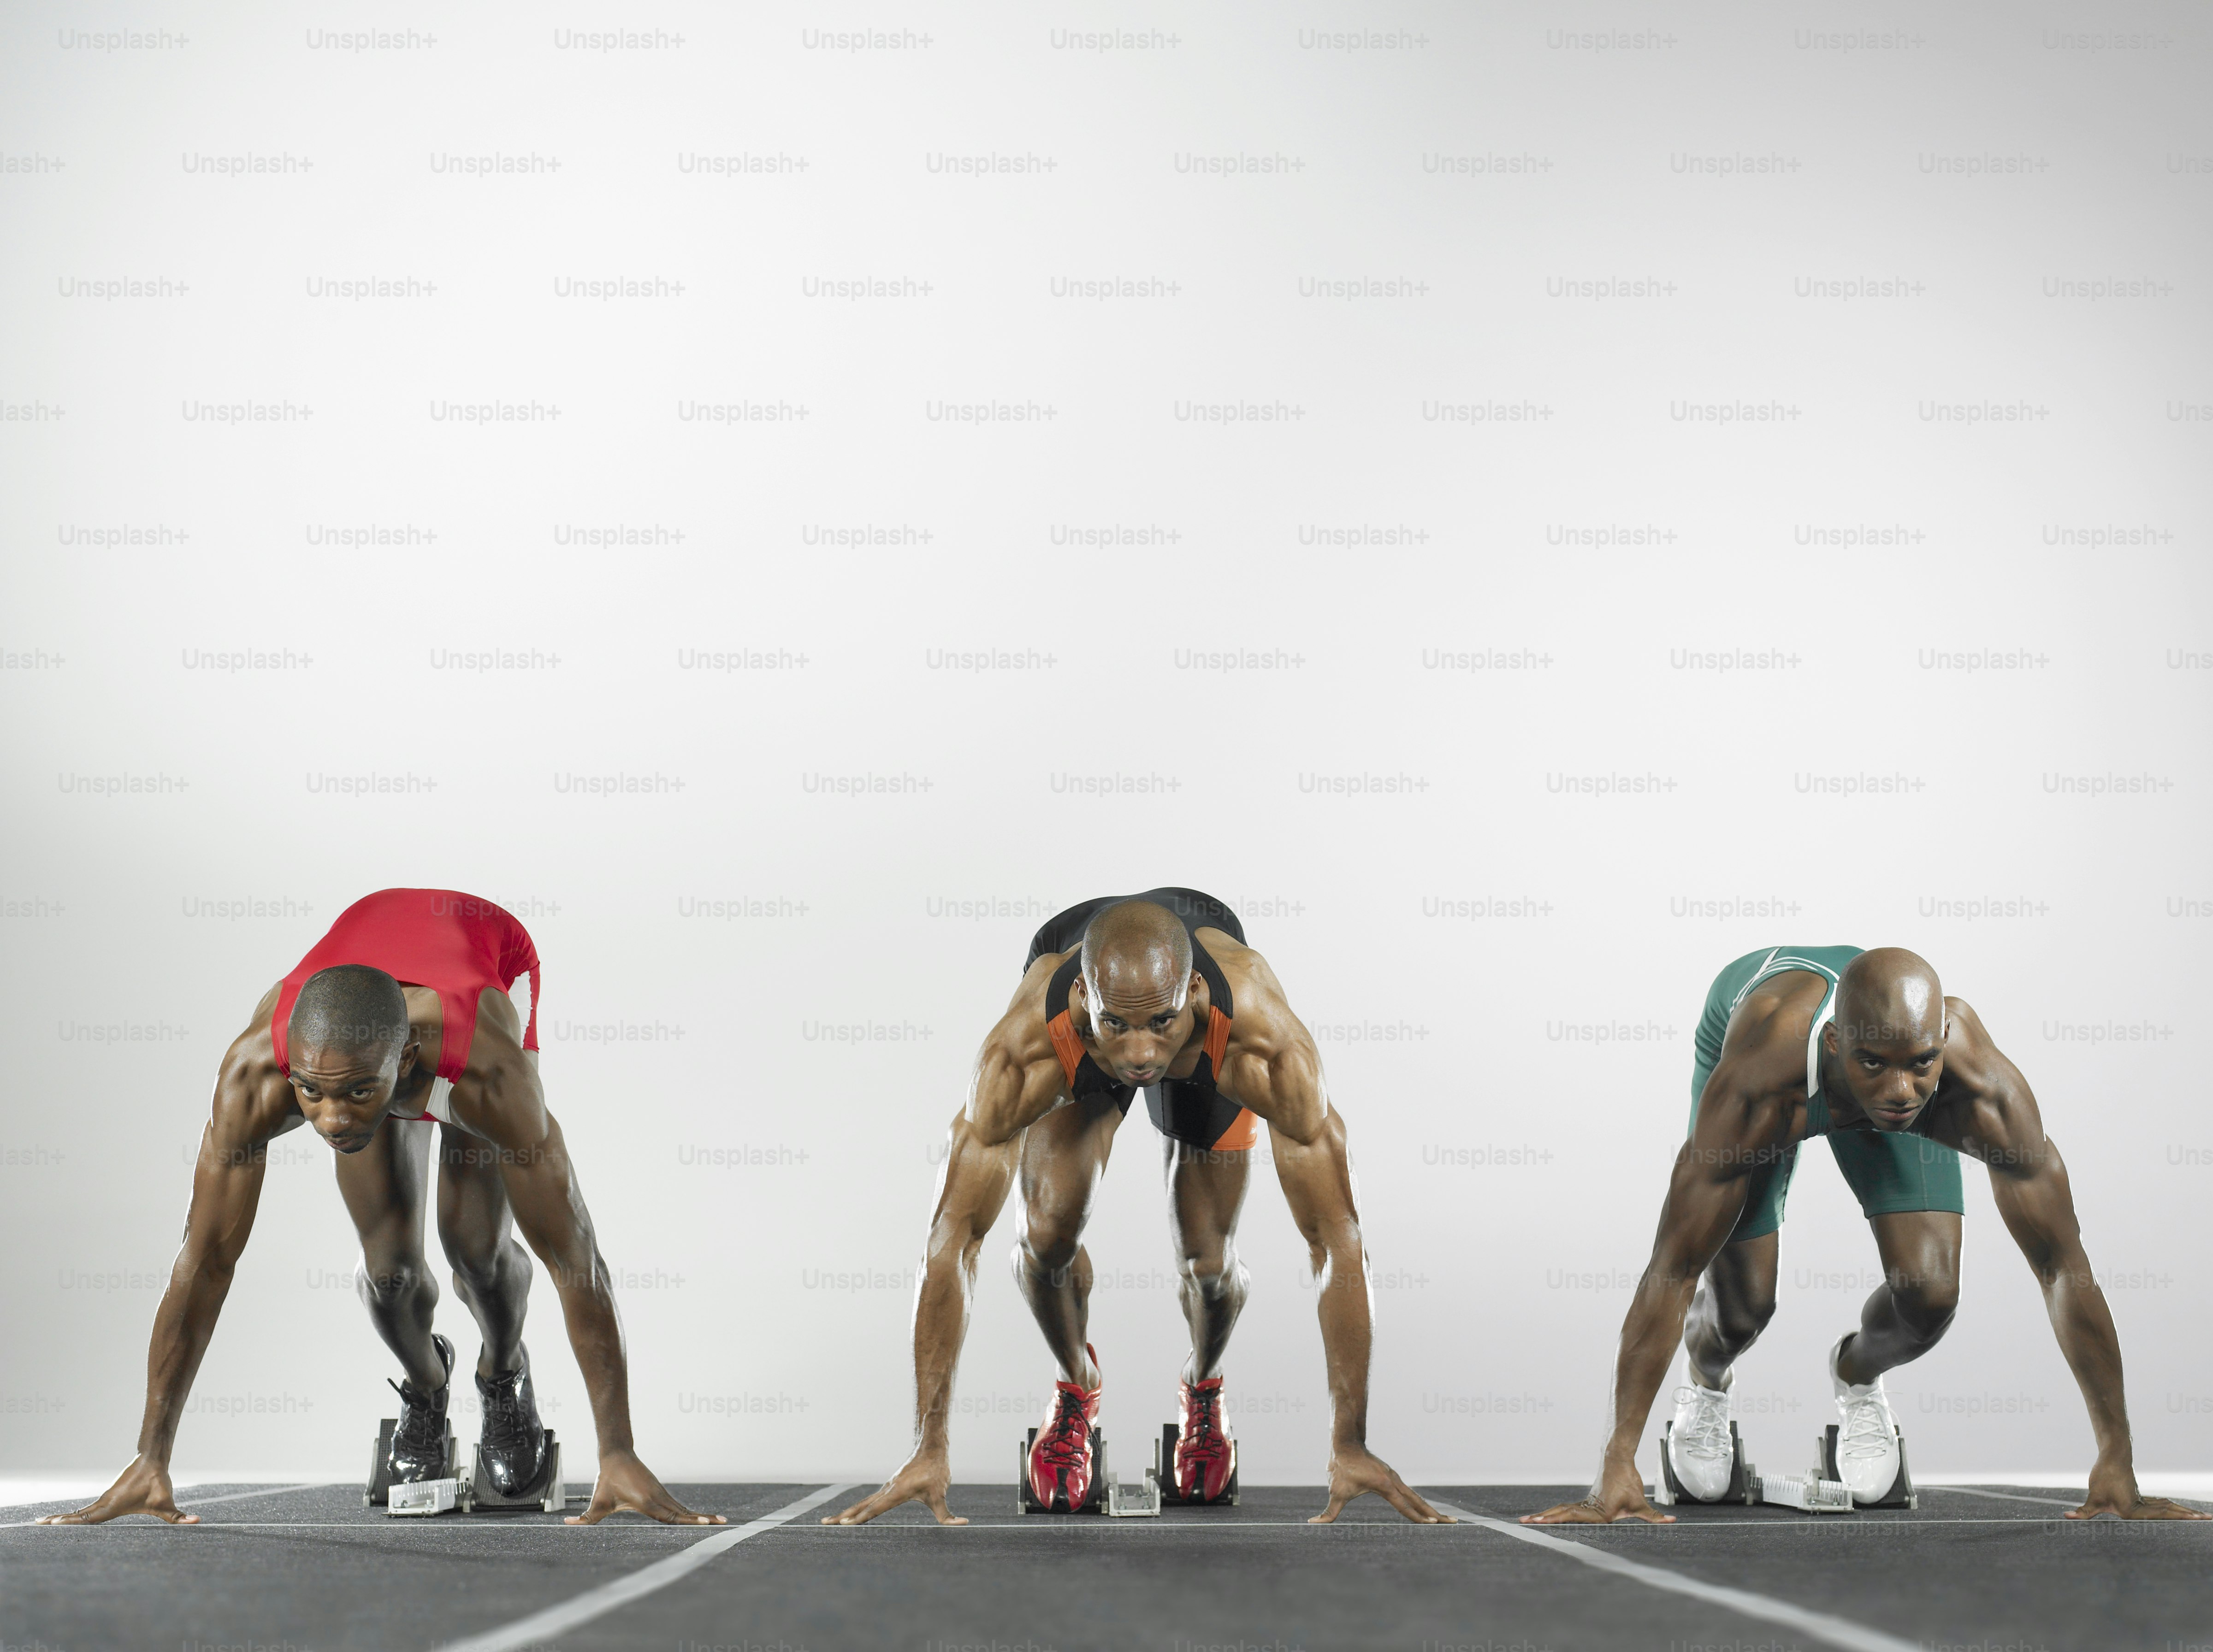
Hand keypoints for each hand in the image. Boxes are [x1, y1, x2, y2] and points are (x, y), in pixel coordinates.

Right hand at [38, 1456, 196, 1525]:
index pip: (86, 1518)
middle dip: (59, 1521)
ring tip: (42, 1523)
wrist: (152, 1460)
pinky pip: (87, 1509)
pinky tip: (64, 1519)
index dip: (70, 1522)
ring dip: (63, 1518)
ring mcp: (104, 1500)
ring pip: (80, 1512)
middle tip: (38, 1525)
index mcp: (111, 1507)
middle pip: (78, 1515)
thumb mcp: (167, 1503)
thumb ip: (179, 1516)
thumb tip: (196, 1522)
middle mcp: (104, 1503)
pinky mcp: (107, 1498)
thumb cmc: (158, 1482)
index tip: (52, 1524)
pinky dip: (73, 1515)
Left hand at [567, 1448, 724, 1524]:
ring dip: (699, 1516)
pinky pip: (678, 1505)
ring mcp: (661, 1494)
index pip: (672, 1516)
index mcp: (647, 1502)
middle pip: (684, 1513)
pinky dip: (690, 1512)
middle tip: (722, 1524)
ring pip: (683, 1509)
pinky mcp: (660, 1492)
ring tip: (718, 1521)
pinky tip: (698, 1517)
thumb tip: (568, 1523)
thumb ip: (585, 1517)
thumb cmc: (607, 1480)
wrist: (617, 1455)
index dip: (689, 1520)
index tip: (706, 1523)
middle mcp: (658, 1498)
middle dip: (702, 1519)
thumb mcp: (597, 1501)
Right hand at [822, 1448, 963, 1525]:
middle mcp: (887, 1490)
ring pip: (863, 1502)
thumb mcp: (941, 1494)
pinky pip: (870, 1499)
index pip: (874, 1509)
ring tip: (830, 1521)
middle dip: (843, 1516)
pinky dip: (858, 1508)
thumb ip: (947, 1514)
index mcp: (896, 1493)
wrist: (931, 1447)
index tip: (843, 1525)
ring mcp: (887, 1487)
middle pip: (861, 1506)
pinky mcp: (890, 1486)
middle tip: (824, 1524)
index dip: (859, 1518)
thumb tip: (962, 1523)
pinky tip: (853, 1514)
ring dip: (847, 1512)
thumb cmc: (936, 1471)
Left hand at [1310, 1444, 1452, 1523]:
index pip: (1405, 1506)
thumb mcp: (1335, 1491)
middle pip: (1418, 1501)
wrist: (1346, 1442)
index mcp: (1385, 1486)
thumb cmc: (1341, 1467)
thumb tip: (1313, 1523)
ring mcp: (1394, 1478)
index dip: (1418, 1517)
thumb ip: (1328, 1512)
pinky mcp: (1391, 1476)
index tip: (1433, 1525)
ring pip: (1415, 1496)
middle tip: (1451, 1523)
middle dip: (1434, 1514)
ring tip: (1443, 1519)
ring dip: (1429, 1508)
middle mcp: (1394, 1481)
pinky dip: (1418, 1501)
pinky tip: (1423, 1508)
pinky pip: (1408, 1492)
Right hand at [1523, 1457, 1673, 1524]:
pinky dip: (1555, 1514)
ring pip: (1562, 1511)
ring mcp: (1585, 1503)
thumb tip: (1673, 1521)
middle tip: (1525, 1522)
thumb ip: (1654, 1516)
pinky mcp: (1586, 1501)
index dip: (1557, 1521)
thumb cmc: (1629, 1481)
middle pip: (1562, 1514)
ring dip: (1546, 1516)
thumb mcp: (1641, 1502)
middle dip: (1544, 1519)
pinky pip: (1568, 1509)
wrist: (1617, 1459)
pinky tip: (1547, 1518)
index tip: (1541, 1523)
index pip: (1574, 1519)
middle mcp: (1588, 1507)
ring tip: (1527, 1521)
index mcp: (1599, 1512)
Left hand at [2069, 1457, 2212, 1519]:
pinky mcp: (2142, 1496)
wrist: (2112, 1456)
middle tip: (2208, 1518)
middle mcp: (2143, 1506)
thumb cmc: (2103, 1476)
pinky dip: (2173, 1510)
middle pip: (2170, 1514)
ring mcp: (2145, 1500)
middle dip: (2188, 1517)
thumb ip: (2084, 1512)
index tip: (2196, 1517)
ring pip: (2168, 1509)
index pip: (2159, 1518)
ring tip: (2202, 1517)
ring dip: (2183, 1514)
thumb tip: (2067, 1516)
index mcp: (2134, 1511)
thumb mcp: (2093, 1496)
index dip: (2178, 1518)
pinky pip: (2161, 1505)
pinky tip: (2180, 1512)